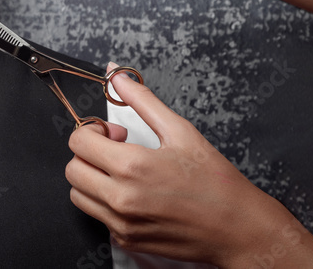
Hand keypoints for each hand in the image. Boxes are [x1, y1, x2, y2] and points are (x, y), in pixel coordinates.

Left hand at [66, 67, 312, 266]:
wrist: (240, 229)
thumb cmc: (216, 182)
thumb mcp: (180, 131)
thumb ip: (142, 100)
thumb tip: (116, 74)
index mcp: (131, 167)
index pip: (79, 141)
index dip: (92, 130)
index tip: (114, 133)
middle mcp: (121, 198)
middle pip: (73, 168)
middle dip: (89, 153)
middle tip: (116, 150)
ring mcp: (122, 223)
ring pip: (78, 194)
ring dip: (92, 178)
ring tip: (122, 172)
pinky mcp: (127, 239)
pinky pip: (97, 216)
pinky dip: (105, 202)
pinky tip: (133, 194)